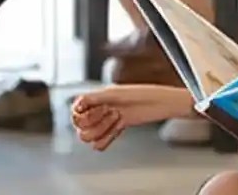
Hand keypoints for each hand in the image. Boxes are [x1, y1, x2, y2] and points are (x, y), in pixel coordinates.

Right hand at [70, 85, 195, 150]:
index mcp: (98, 97)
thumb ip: (95, 98)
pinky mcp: (117, 129)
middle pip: (80, 126)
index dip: (82, 113)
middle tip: (111, 112)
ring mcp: (108, 119)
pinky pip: (100, 143)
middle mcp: (100, 108)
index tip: (96, 108)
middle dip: (95, 120)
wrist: (161, 104)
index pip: (76, 110)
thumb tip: (77, 103)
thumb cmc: (143, 94)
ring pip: (89, 136)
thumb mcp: (116, 94)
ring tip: (116, 120)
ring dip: (101, 129)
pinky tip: (116, 132)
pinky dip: (106, 140)